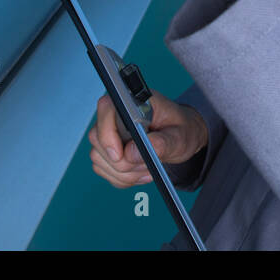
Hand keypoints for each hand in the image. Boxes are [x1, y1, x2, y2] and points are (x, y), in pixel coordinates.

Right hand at [88, 89, 207, 187]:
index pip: (106, 108)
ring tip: (148, 168)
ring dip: (126, 173)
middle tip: (147, 165)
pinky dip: (123, 178)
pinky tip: (140, 171)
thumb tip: (131, 153)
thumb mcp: (180, 137)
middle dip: (123, 161)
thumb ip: (159, 143)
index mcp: (133, 101)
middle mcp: (115, 114)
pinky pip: (104, 171)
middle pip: (99, 140)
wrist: (180, 138)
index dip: (108, 133)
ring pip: (99, 159)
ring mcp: (107, 134)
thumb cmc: (181, 130)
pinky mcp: (105, 152)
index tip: (121, 155)